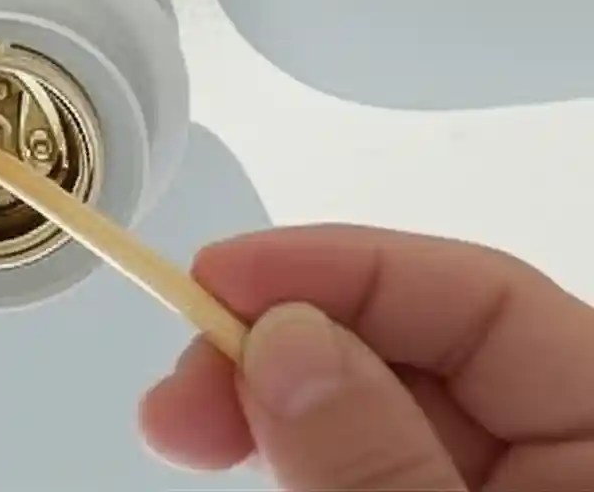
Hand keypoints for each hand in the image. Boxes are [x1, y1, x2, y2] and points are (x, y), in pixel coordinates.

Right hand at [139, 225, 593, 490]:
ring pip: (375, 409)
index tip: (217, 276)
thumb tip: (285, 339)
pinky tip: (235, 441)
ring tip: (178, 420)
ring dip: (267, 397)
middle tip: (179, 384)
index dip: (343, 267)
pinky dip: (292, 449)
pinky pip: (364, 465)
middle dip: (283, 342)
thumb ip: (372, 463)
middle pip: (416, 350)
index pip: (486, 301)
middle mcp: (566, 460)